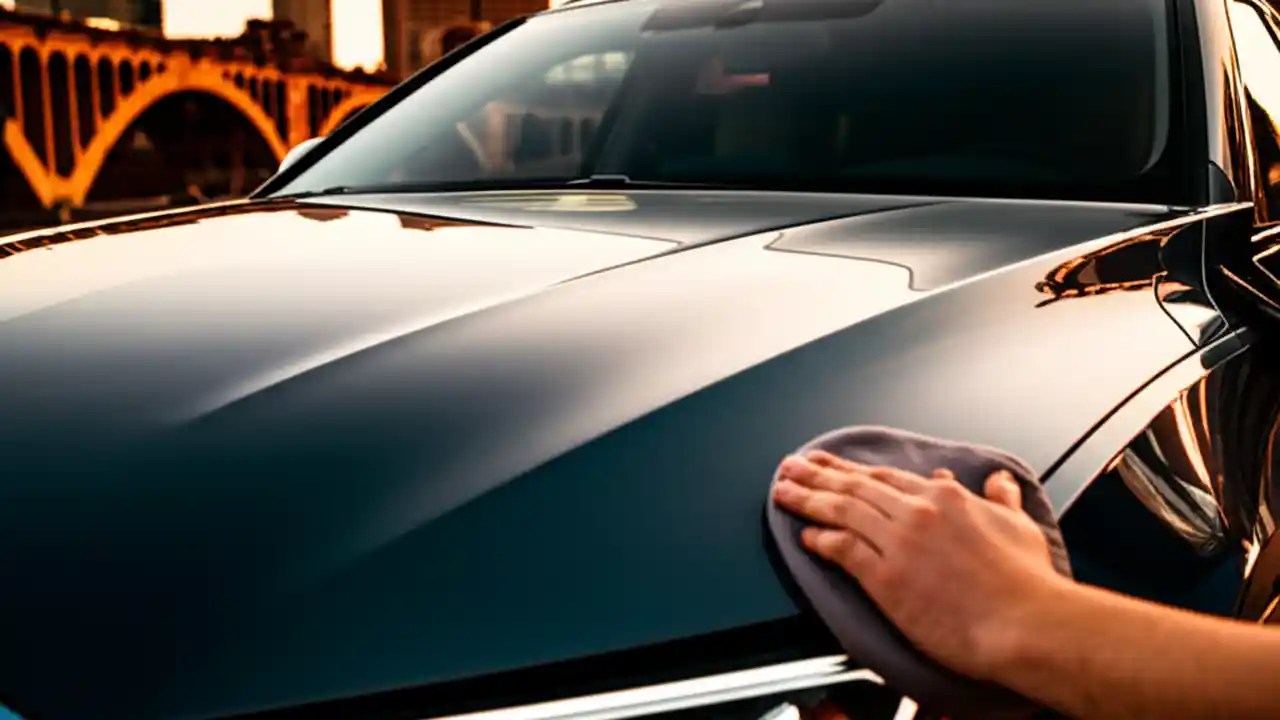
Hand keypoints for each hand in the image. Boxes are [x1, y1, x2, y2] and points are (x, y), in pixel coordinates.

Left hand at [772, 452, 1065, 679]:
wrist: (1026, 623)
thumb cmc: (1027, 583)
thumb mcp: (1019, 525)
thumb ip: (1001, 498)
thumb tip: (997, 481)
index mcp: (945, 498)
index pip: (885, 476)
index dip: (851, 468)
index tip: (830, 462)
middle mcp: (917, 513)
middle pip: (855, 486)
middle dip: (817, 474)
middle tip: (791, 466)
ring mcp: (899, 543)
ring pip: (842, 512)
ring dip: (807, 499)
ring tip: (783, 492)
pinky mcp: (887, 579)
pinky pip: (844, 551)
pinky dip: (822, 541)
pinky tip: (806, 537)